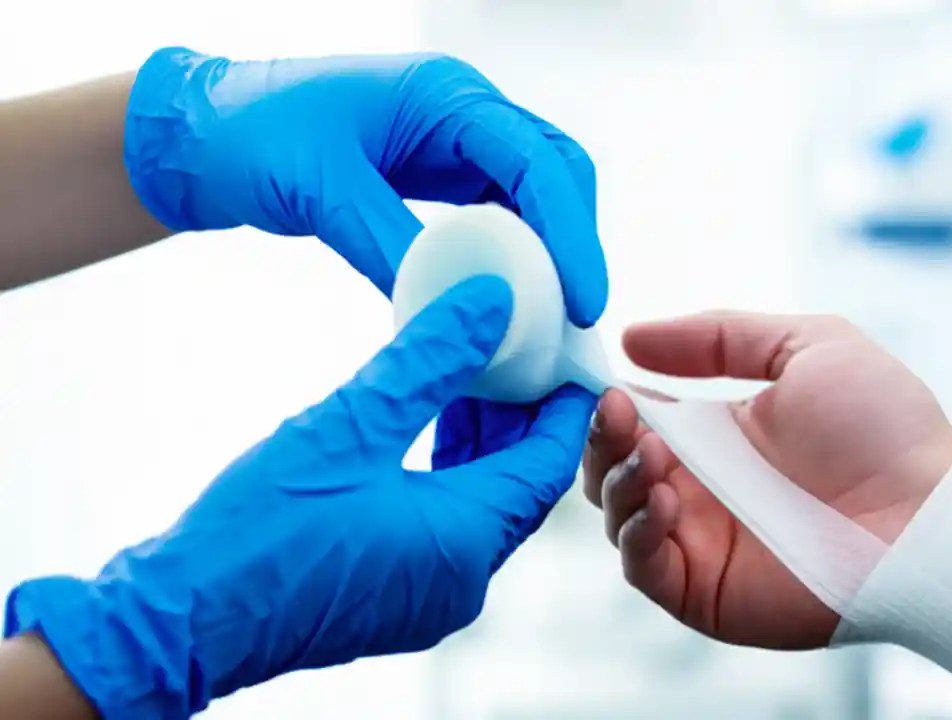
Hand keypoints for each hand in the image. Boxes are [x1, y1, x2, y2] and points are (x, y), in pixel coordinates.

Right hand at [5, 276, 594, 717]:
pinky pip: (448, 529)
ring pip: (481, 506)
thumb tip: (490, 303)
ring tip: (467, 377)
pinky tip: (425, 428)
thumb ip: (430, 359)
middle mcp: (462, 581)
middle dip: (519, 417)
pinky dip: (448, 477)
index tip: (569, 353)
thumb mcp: (351, 424)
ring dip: (480, 444)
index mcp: (465, 542)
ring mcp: (429, 597)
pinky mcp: (396, 599)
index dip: (564, 405)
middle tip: (515, 350)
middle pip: (519, 485)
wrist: (182, 620)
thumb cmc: (258, 532)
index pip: (545, 464)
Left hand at [124, 47, 605, 320]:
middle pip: (555, 171)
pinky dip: (516, 252)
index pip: (537, 161)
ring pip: (536, 192)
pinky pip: (500, 210)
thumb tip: (451, 310)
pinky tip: (510, 295)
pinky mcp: (441, 172)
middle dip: (574, 240)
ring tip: (552, 314)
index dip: (570, 231)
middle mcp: (464, 111)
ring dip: (550, 249)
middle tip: (575, 314)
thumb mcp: (322, 191)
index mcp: (445, 96)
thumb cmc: (253, 137)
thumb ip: (389, 244)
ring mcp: (456, 140)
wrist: (208, 131)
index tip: (582, 299)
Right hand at [583, 312, 951, 648]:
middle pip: (613, 466)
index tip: (603, 377)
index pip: (637, 418)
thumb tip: (632, 337)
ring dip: (619, 478)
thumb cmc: (885, 428)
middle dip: (603, 437)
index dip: (611, 399)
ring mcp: (701, 541)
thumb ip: (719, 336)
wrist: (930, 515)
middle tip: (620, 412)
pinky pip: (643, 568)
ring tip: (656, 455)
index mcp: (719, 435)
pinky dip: (636, 534)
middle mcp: (702, 489)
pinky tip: (664, 500)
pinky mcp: (706, 591)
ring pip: (617, 515)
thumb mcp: (807, 347)